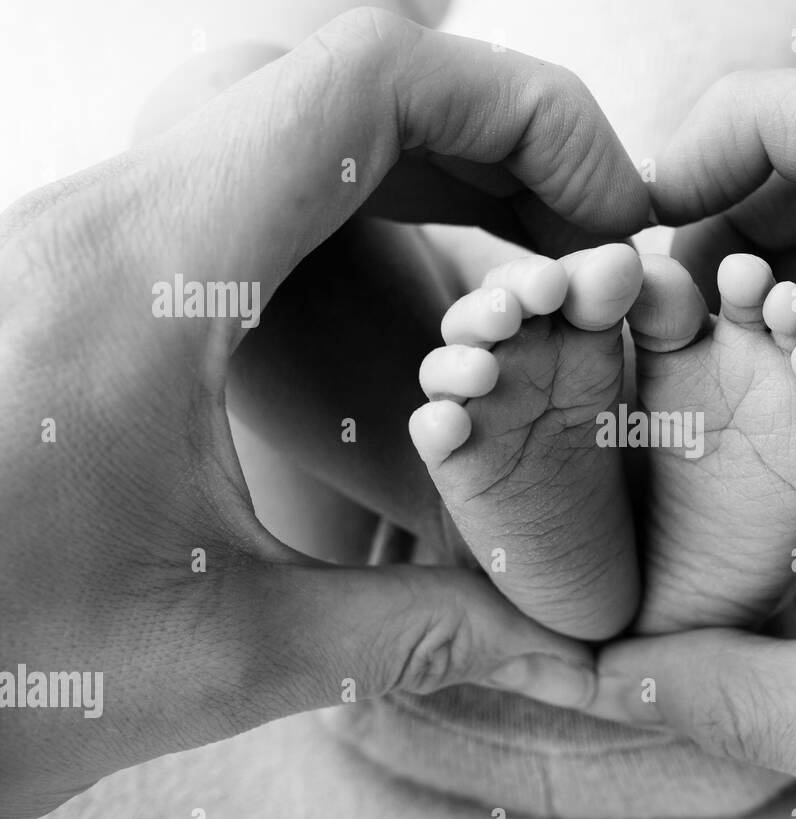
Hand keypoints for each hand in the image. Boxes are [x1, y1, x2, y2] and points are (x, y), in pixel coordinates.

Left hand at [0, 8, 649, 818]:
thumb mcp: (218, 657)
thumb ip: (412, 634)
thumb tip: (553, 638)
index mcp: (149, 272)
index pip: (365, 79)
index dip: (523, 111)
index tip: (605, 211)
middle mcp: (111, 218)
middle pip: (343, 79)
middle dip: (501, 143)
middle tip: (587, 248)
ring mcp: (90, 236)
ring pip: (291, 121)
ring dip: (431, 173)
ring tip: (522, 270)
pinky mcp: (85, 277)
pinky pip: (243, 183)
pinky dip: (360, 211)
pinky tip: (408, 301)